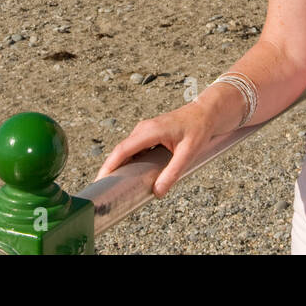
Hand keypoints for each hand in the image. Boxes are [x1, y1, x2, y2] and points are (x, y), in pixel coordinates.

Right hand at [95, 101, 215, 197]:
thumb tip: (157, 192)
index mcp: (150, 131)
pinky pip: (133, 148)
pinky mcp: (148, 134)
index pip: (123, 149)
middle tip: (104, 188)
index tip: (100, 179)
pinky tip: (130, 173)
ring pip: (126, 150)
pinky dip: (129, 160)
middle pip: (121, 151)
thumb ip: (173, 173)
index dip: (110, 165)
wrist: (205, 113)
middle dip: (111, 168)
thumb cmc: (198, 129)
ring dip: (120, 165)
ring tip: (115, 184)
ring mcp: (144, 130)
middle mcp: (143, 129)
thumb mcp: (188, 153)